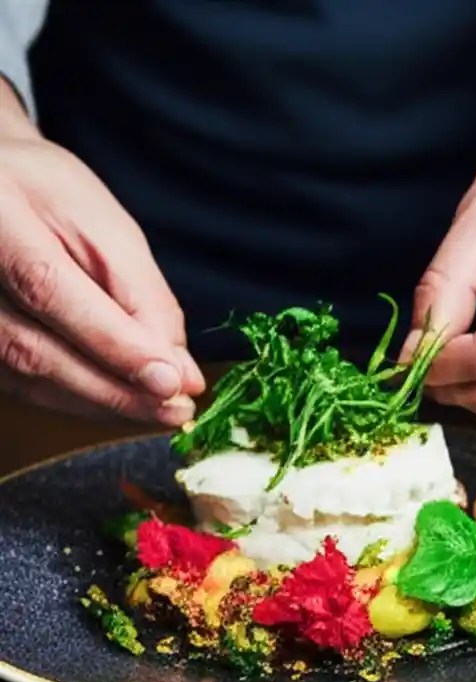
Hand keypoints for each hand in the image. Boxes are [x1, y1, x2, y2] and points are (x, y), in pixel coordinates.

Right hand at [0, 85, 203, 425]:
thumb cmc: (42, 194)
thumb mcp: (102, 225)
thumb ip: (141, 295)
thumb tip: (177, 369)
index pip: (50, 290)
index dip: (112, 342)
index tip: (169, 380)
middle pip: (32, 348)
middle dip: (114, 389)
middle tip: (176, 410)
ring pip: (24, 376)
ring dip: (99, 402)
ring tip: (159, 411)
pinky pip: (17, 383)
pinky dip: (74, 397)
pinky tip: (117, 401)